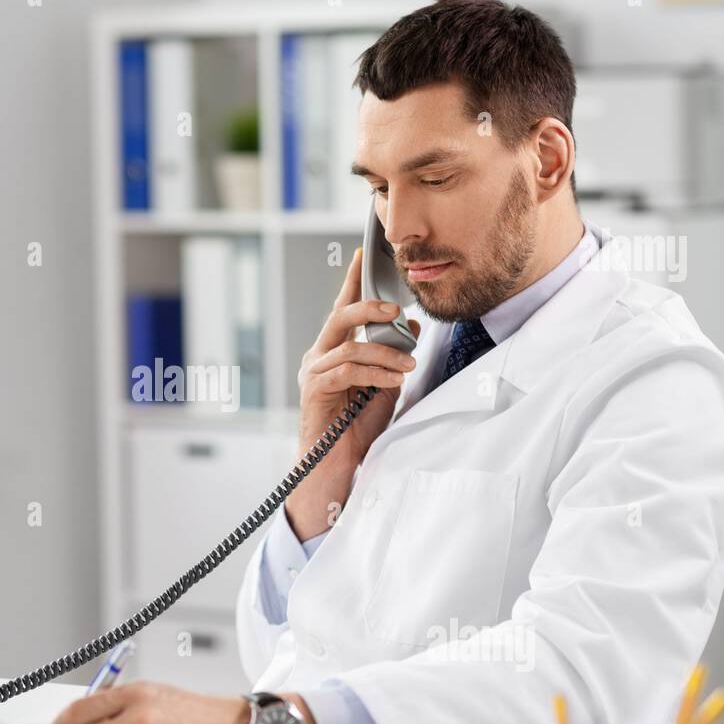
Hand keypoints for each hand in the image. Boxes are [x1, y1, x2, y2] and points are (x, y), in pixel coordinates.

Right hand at [286, 246, 419, 539]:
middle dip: (368, 305)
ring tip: (408, 364)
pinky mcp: (313, 389)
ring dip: (384, 351)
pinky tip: (395, 378)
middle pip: (339, 316)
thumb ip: (394, 357)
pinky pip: (347, 368)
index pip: (344, 309)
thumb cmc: (358, 431)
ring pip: (348, 343)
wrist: (337, 469)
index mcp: (334, 352)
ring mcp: (312, 372)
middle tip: (396, 308)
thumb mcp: (386, 386)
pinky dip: (375, 370)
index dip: (354, 282)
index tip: (365, 254)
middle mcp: (318, 357)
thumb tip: (411, 327)